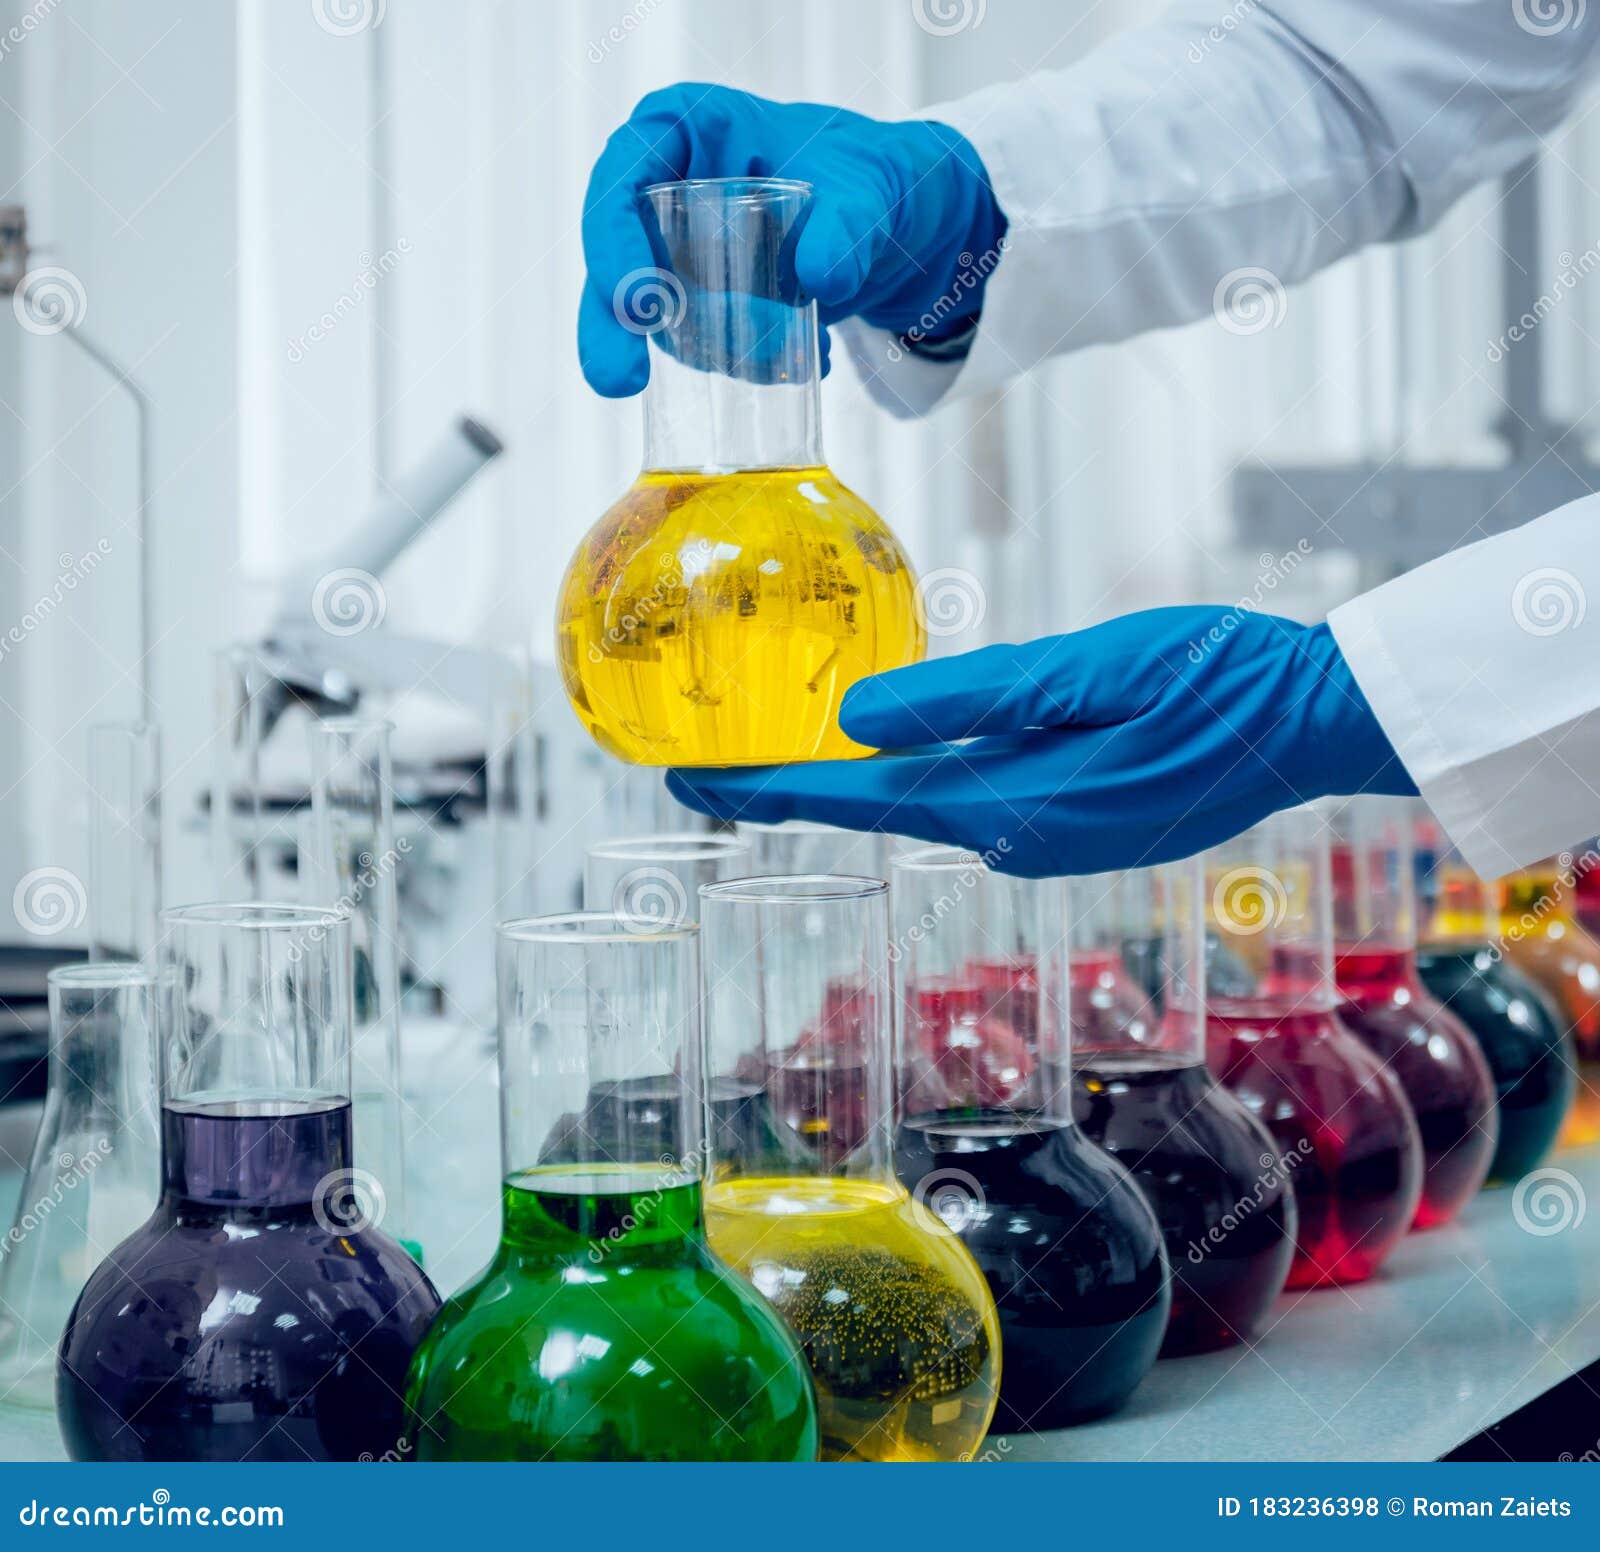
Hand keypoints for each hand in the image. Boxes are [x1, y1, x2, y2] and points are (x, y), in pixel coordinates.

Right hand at [580, 84, 1005, 396]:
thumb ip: (849, 224)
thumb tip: (819, 276)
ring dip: (716, 351)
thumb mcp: (871, 188)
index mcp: (688, 131)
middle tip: (622, 382)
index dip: (610, 240)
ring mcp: (681, 256)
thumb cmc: (875, 178)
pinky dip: (748, 364)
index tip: (636, 301)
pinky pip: (704, 347)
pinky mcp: (706, 307)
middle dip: (615, 328)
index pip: (622, 176)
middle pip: (615, 260)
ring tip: (798, 353)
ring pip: (659, 319)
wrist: (903, 230)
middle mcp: (668, 194)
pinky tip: (807, 358)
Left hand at [665, 608, 1416, 876]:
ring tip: (775, 765)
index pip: (855, 799)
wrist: (1313, 722)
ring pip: (921, 812)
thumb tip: (856, 719)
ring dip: (845, 792)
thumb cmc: (1216, 680)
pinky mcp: (1077, 828)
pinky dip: (912, 788)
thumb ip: (969, 699)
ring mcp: (1050, 842)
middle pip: (874, 813)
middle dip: (788, 794)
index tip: (683, 782)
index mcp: (1012, 802)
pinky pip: (969, 808)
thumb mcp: (1088, 670)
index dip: (765, 790)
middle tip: (702, 774)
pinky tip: (894, 764)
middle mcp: (1018, 838)